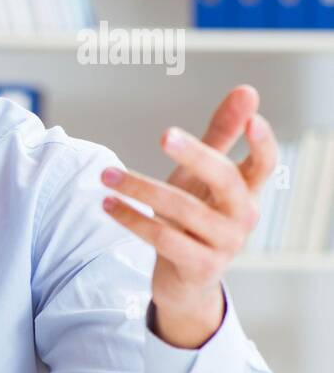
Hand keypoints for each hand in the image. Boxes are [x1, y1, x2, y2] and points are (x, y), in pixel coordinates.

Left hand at [101, 85, 276, 347]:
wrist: (184, 282)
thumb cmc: (193, 220)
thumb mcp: (202, 177)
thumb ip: (219, 136)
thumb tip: (246, 91)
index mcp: (246, 192)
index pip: (265, 164)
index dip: (263, 142)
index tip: (252, 116)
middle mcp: (243, 217)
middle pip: (226, 180)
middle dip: (195, 155)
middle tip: (163, 135)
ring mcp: (224, 245)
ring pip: (184, 210)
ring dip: (141, 188)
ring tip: (106, 175)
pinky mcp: (200, 266)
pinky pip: (164, 239)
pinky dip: (132, 219)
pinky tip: (108, 205)